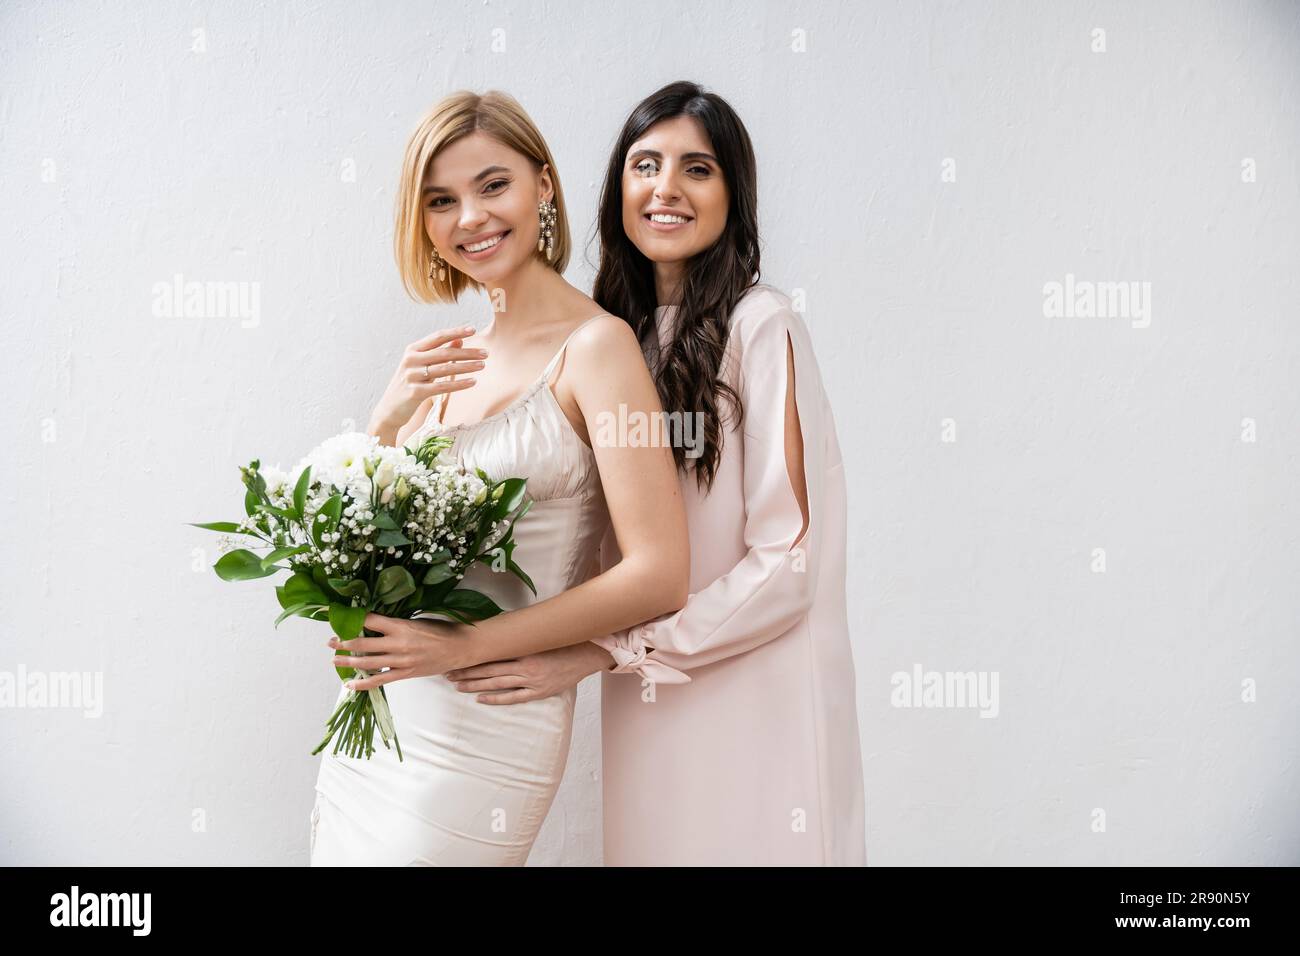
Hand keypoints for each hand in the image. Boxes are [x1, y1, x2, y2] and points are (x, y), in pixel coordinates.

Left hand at [326, 612, 472, 690]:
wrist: (460, 648)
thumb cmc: (441, 631)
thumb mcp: (417, 621)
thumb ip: (396, 624)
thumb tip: (375, 625)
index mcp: (401, 625)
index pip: (370, 620)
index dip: (354, 619)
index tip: (341, 618)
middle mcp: (398, 643)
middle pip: (363, 643)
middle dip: (343, 642)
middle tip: (330, 642)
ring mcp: (401, 660)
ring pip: (368, 662)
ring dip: (348, 661)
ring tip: (334, 660)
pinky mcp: (406, 673)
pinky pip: (380, 679)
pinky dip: (363, 682)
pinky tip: (350, 683)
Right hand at [371, 325, 487, 430]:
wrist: (390, 410)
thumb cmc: (410, 385)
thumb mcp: (422, 366)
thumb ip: (439, 353)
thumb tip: (460, 340)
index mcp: (412, 350)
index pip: (437, 337)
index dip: (455, 332)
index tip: (473, 329)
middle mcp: (411, 360)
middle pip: (444, 352)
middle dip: (467, 352)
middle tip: (486, 353)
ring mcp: (412, 376)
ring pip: (444, 369)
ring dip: (466, 366)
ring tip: (483, 366)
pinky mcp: (415, 392)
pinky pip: (441, 387)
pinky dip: (459, 384)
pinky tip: (473, 382)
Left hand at [443, 642, 615, 704]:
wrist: (587, 654)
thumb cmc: (562, 642)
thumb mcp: (539, 635)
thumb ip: (519, 635)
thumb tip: (497, 629)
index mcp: (525, 649)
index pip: (491, 655)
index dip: (472, 658)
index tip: (455, 658)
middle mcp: (525, 666)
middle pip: (489, 670)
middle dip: (467, 672)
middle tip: (448, 674)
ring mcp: (532, 681)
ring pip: (497, 684)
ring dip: (475, 685)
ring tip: (457, 686)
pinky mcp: (539, 692)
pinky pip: (513, 697)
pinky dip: (496, 698)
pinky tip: (480, 698)